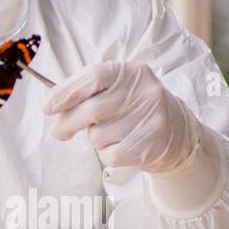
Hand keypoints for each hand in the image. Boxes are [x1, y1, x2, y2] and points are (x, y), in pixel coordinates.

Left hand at [43, 61, 199, 173]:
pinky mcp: (151, 146)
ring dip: (94, 139)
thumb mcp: (120, 90)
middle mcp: (145, 93)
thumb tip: (52, 105)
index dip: (65, 92)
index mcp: (133, 72)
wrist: (180, 136)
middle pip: (90, 110)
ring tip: (111, 135)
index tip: (47, 107)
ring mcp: (151, 120)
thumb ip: (89, 92)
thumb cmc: (137, 110)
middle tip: (58, 132)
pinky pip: (109, 155)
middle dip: (66, 123)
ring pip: (97, 136)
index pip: (92, 77)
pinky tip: (120, 147)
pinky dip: (106, 154)